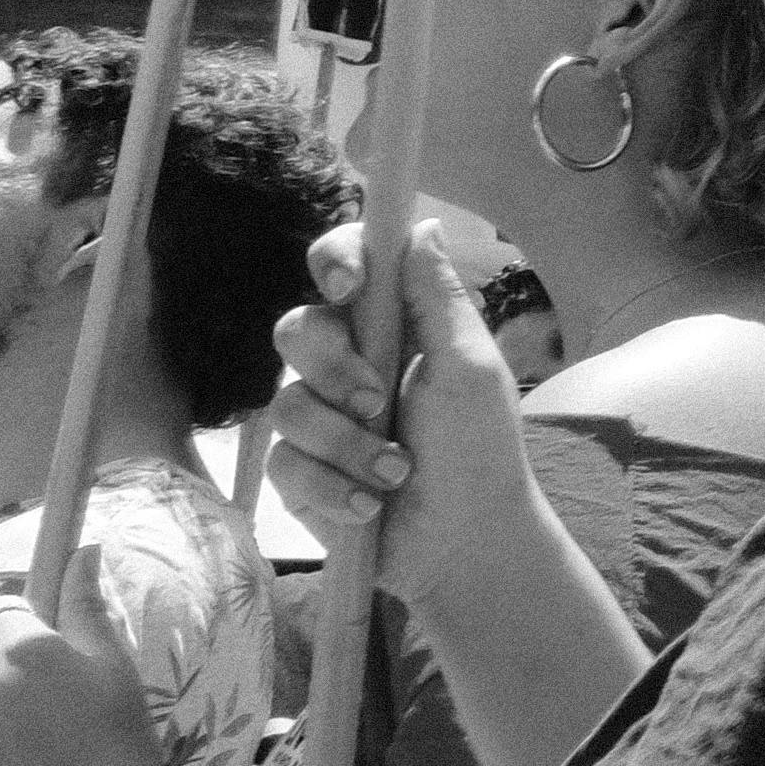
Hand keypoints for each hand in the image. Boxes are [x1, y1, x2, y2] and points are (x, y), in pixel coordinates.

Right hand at [262, 227, 527, 604]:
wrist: (466, 541)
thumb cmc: (481, 448)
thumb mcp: (470, 368)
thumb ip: (438, 298)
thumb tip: (421, 224)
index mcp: (393, 327)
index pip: (344, 268)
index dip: (334, 261)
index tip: (346, 286)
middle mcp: (348, 363)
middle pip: (297, 329)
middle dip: (334, 367)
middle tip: (376, 400)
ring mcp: (319, 417)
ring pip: (286, 403)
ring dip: (345, 443)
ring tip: (395, 471)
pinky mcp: (298, 471)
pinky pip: (283, 462)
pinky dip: (331, 485)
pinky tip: (369, 505)